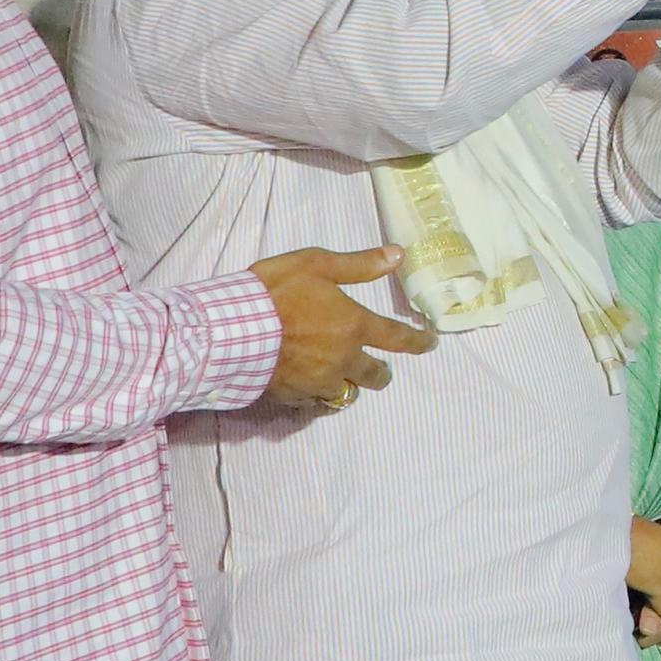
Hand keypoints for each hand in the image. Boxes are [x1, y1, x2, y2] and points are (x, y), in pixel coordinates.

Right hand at [252, 245, 423, 412]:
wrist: (231, 330)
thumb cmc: (275, 292)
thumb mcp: (317, 264)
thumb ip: (359, 264)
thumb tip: (397, 256)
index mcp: (353, 327)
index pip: (398, 338)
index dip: (418, 342)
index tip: (430, 344)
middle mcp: (342, 360)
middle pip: (374, 376)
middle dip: (381, 374)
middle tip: (381, 371)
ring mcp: (317, 382)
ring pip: (345, 394)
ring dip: (348, 386)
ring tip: (341, 378)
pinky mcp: (292, 397)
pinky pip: (314, 403)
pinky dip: (316, 396)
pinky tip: (309, 387)